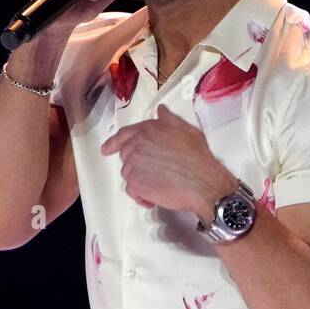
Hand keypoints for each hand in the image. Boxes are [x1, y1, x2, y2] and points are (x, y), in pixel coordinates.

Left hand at [100, 104, 234, 215]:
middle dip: (137, 164)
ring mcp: (134, 164)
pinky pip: (132, 191)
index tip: (106, 150)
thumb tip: (160, 110)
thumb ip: (169, 120)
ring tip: (159, 185)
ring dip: (141, 180)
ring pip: (128, 174)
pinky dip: (142, 196)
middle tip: (155, 173)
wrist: (203, 183)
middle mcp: (137, 144)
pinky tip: (155, 198)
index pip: (124, 134)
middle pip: (126, 156)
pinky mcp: (135, 184)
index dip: (114, 142)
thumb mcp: (187, 131)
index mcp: (149, 129)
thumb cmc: (198, 158)